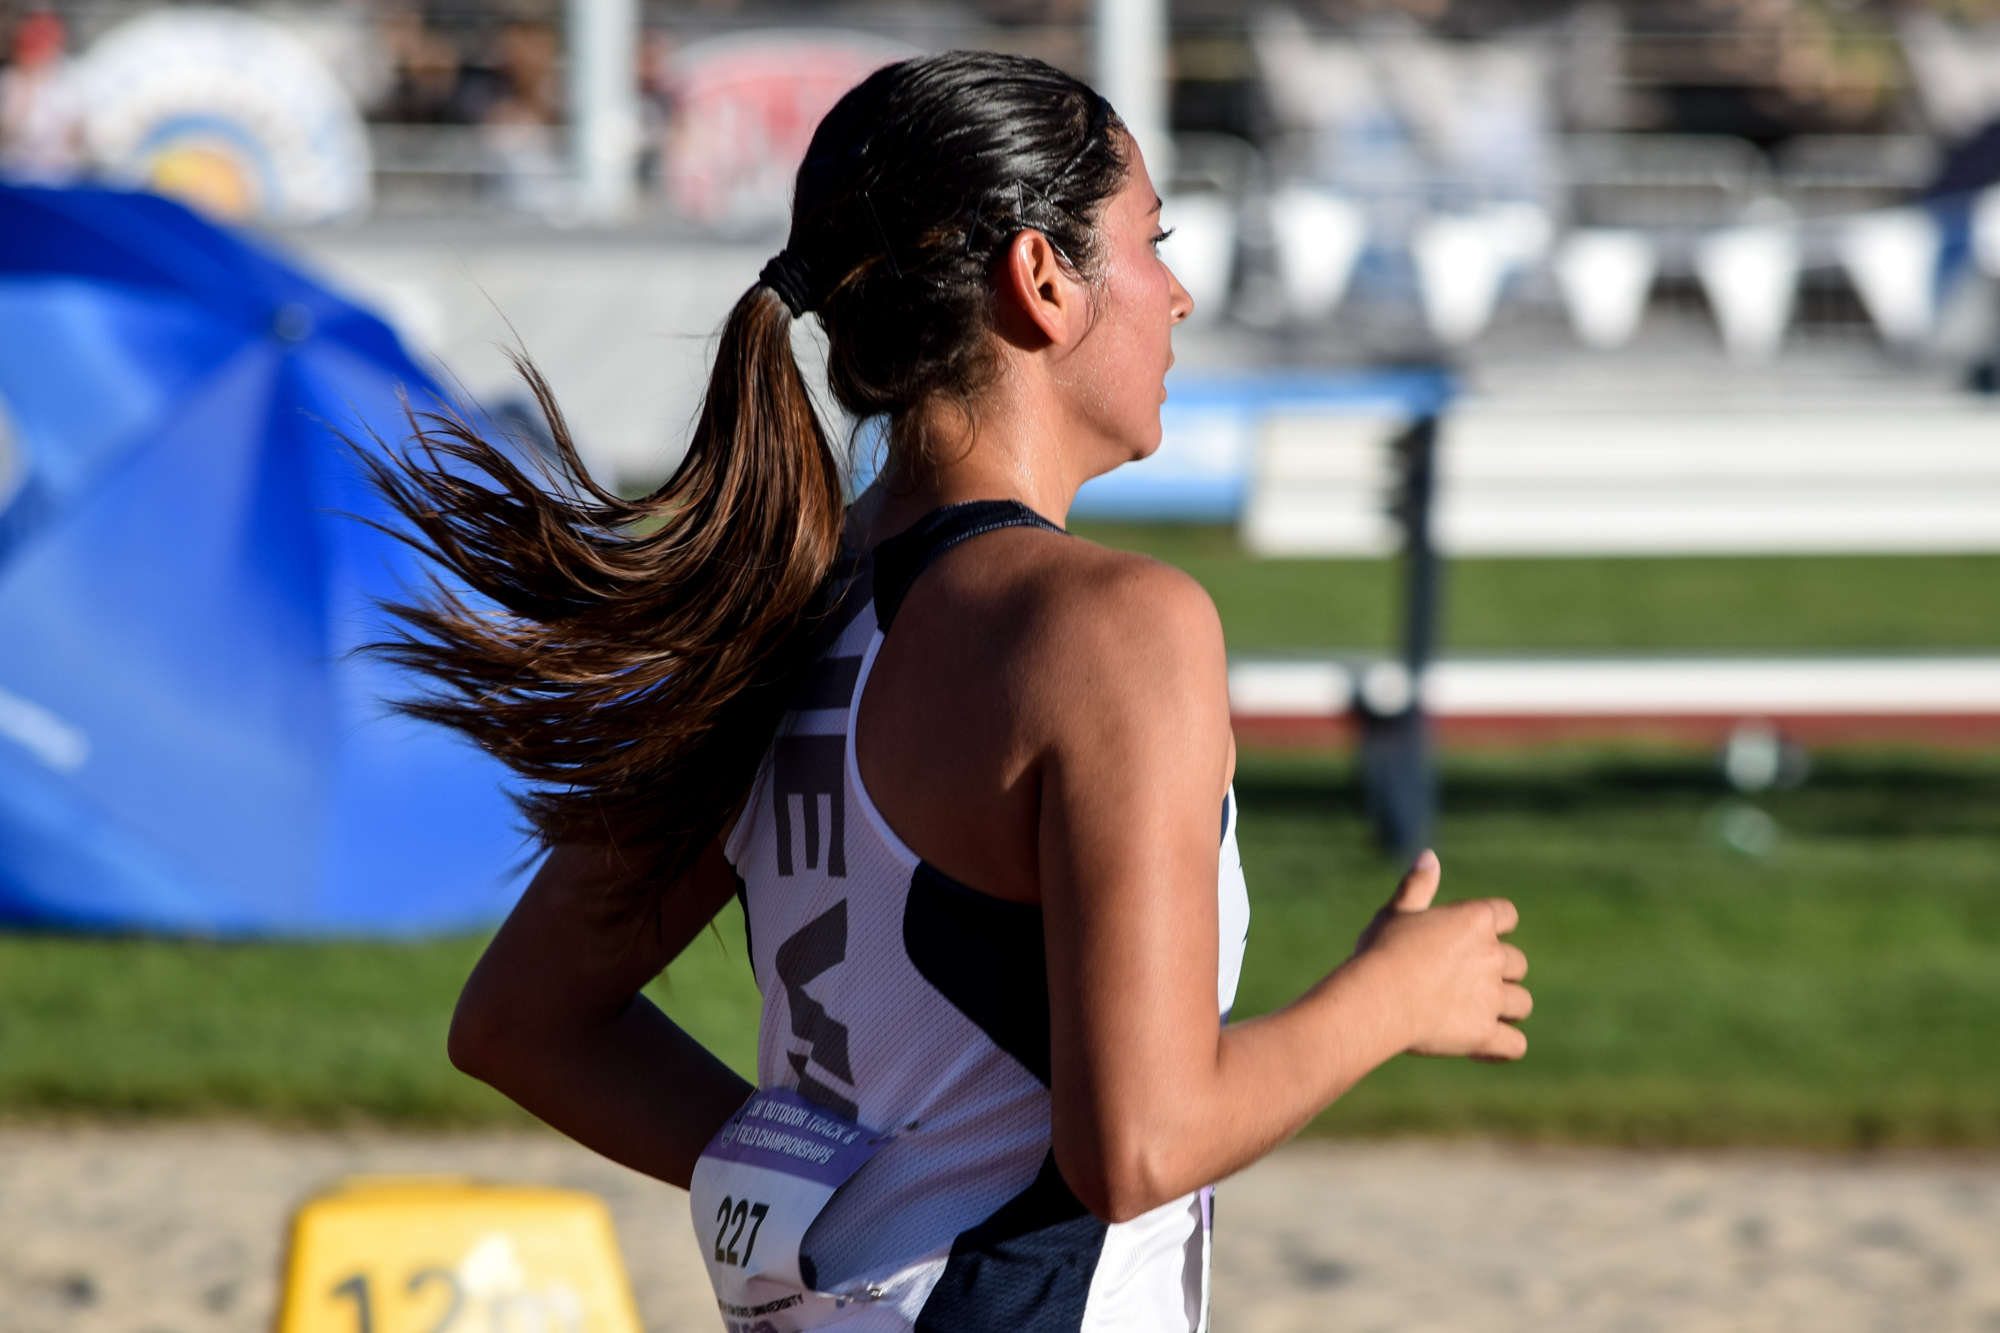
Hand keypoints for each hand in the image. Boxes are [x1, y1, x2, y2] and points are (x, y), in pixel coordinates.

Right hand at [1352, 850, 1529, 1060]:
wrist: (1375, 998)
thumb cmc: (1380, 952)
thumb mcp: (1395, 913)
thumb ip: (1417, 887)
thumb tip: (1428, 856)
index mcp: (1474, 921)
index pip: (1507, 914)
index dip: (1495, 924)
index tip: (1475, 936)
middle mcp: (1491, 957)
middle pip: (1518, 963)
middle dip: (1499, 972)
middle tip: (1464, 981)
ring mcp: (1491, 997)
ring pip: (1521, 1003)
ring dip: (1505, 1008)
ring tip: (1474, 1013)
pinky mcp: (1484, 1034)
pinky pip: (1515, 1045)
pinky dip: (1504, 1047)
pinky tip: (1482, 1046)